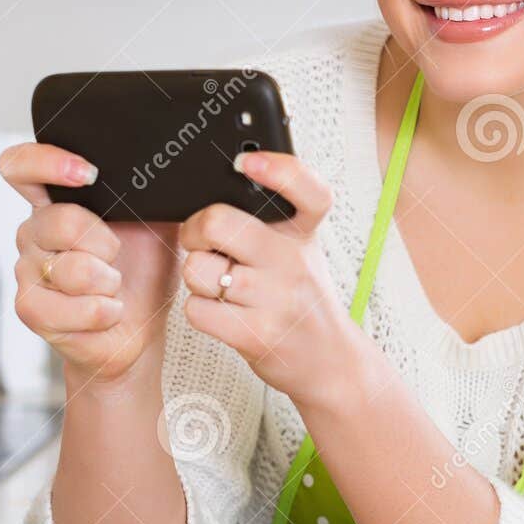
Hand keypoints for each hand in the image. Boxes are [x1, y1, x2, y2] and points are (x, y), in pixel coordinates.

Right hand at [0, 142, 178, 384]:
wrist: (141, 325)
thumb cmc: (142, 270)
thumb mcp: (156, 220)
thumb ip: (148, 188)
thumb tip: (164, 162)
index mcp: (55, 200)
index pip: (21, 165)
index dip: (45, 162)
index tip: (88, 174)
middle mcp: (33, 231)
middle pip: (61, 220)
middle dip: (106, 243)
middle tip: (117, 256)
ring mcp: (26, 270)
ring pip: (73, 269)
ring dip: (110, 283)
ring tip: (113, 287)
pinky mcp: (31, 309)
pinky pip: (76, 308)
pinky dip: (107, 312)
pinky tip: (108, 311)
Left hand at [178, 152, 360, 408]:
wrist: (329, 361)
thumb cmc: (302, 300)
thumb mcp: (300, 250)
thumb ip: (269, 220)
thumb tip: (213, 191)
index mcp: (305, 232)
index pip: (307, 189)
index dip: (278, 170)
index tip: (248, 162)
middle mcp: (295, 262)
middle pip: (218, 223)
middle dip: (194, 231)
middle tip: (202, 242)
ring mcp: (278, 299)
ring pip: (198, 269)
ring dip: (196, 278)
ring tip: (220, 286)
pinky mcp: (258, 334)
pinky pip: (197, 309)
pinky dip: (199, 311)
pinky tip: (221, 312)